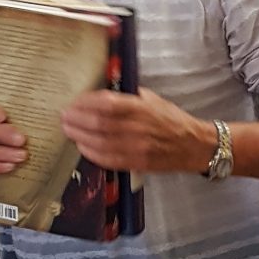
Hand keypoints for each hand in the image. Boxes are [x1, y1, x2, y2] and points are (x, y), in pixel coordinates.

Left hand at [62, 86, 216, 175]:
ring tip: (68, 131)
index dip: (85, 103)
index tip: (74, 102)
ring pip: (99, 142)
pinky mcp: (137, 163)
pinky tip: (82, 147)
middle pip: (98, 123)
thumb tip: (102, 95)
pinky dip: (91, 153)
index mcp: (141, 107)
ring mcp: (137, 147)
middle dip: (76, 120)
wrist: (193, 145)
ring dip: (79, 136)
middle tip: (64, 117)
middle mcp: (137, 127)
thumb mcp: (152, 99)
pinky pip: (108, 159)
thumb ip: (128, 97)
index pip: (106, 103)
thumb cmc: (172, 120)